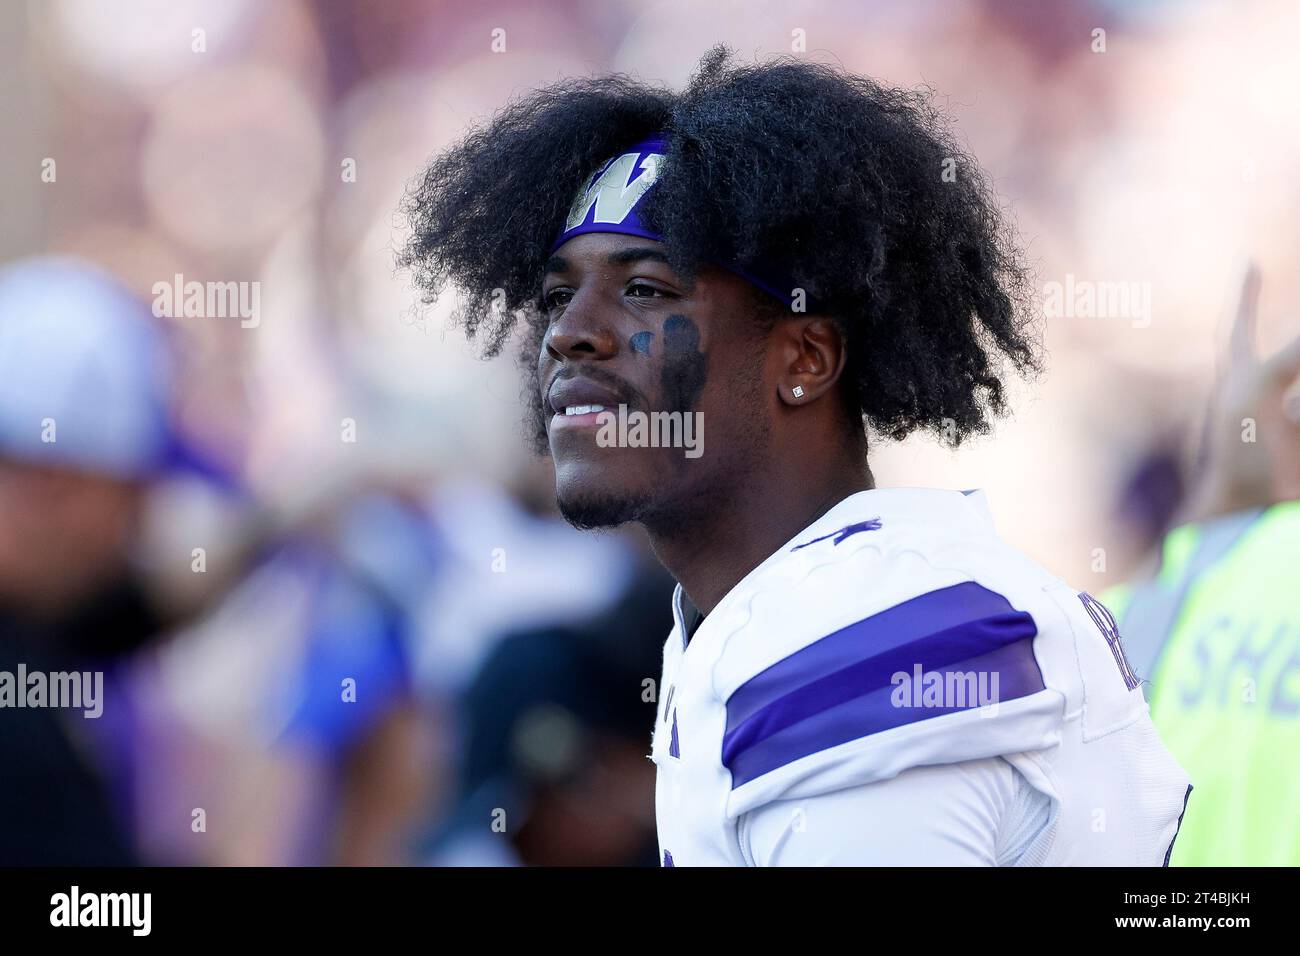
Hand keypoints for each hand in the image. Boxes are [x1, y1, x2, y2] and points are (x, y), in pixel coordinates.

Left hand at [1186, 265, 1299, 520]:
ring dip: (1294, 395)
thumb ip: (1291, 357)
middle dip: (1290, 355)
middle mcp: (1265, 392)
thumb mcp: (1258, 392)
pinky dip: (1297, 416)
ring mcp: (1289, 418)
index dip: (1246, 294)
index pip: (1240, 324)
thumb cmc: (1238, 451)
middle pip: (1291, 355)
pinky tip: (1292, 430)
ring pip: (1297, 385)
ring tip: (1288, 417)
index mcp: (1240, 376)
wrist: (1245, 513)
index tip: (1249, 263)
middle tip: (1283, 382)